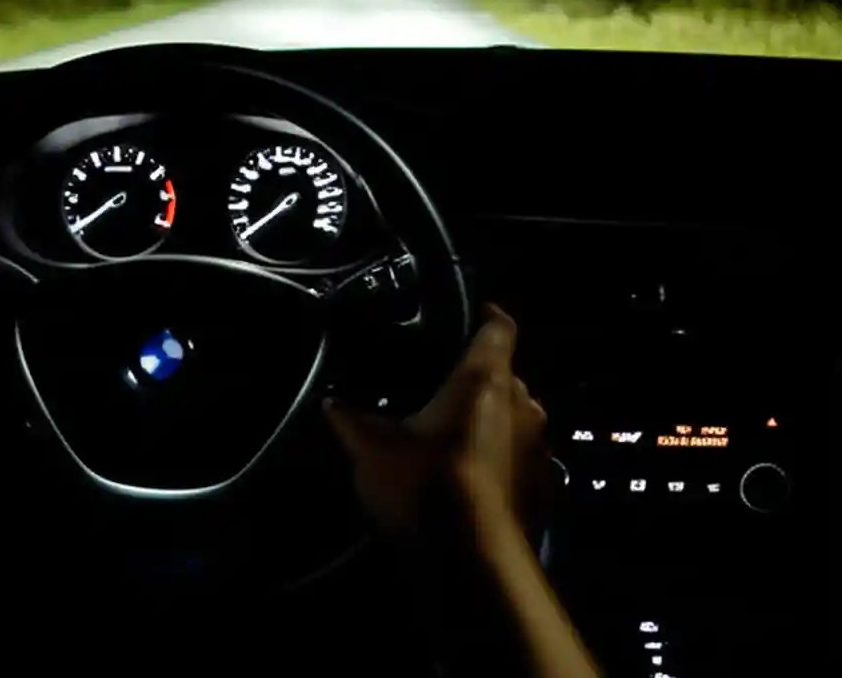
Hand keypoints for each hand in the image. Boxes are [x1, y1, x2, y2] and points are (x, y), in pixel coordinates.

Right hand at [324, 304, 548, 531]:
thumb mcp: (371, 450)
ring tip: (454, 438)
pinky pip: (520, 459)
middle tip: (442, 391)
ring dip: (491, 423)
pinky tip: (470, 480)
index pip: (499, 328)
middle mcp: (523, 404)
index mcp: (484, 380)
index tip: (475, 314)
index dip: (488, 317)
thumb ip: (352, 420)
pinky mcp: (545, 486)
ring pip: (516, 419)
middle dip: (480, 380)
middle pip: (506, 376)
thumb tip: (331, 403)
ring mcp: (539, 447)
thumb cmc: (424, 485)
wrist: (473, 561)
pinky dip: (500, 461)